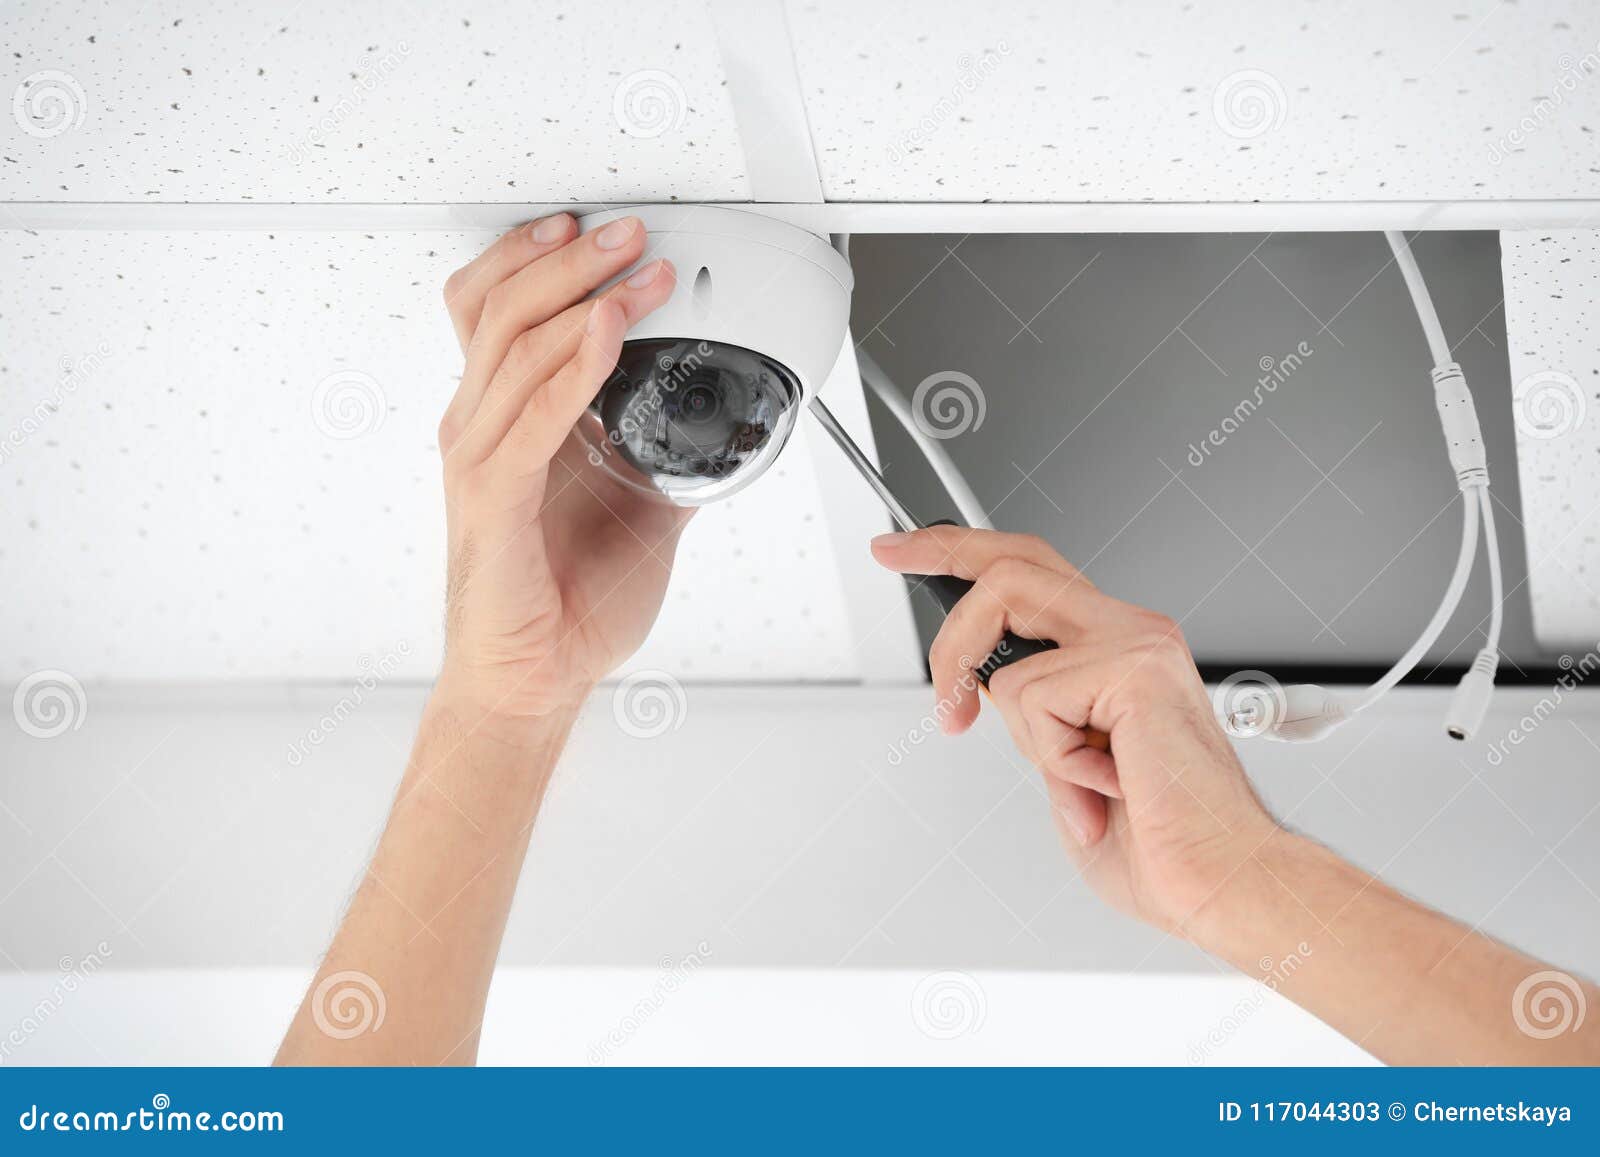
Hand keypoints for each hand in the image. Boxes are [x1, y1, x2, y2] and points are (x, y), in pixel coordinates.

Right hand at [434, 214, 689, 724]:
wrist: (535, 679)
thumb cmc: (566, 601)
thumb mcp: (640, 505)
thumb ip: (665, 454)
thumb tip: (718, 424)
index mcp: (507, 422)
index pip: (494, 309)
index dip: (536, 257)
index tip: (596, 228)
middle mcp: (482, 429)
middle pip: (500, 308)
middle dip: (570, 259)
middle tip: (631, 231)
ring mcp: (480, 460)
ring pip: (512, 346)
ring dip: (583, 297)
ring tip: (641, 271)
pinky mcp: (490, 500)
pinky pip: (529, 418)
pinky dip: (572, 369)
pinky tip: (608, 337)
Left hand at [871, 526, 1276, 934]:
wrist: (1219, 881)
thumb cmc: (1157, 843)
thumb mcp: (1064, 764)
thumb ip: (1036, 713)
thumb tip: (982, 685)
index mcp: (1118, 650)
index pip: (1031, 572)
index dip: (960, 552)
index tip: (902, 548)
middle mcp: (1131, 632)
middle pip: (1012, 562)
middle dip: (941, 558)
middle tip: (892, 559)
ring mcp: (1137, 642)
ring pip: (1005, 621)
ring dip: (1013, 717)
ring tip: (1073, 775)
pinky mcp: (1134, 669)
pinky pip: (1033, 696)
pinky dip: (1053, 759)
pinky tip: (1105, 783)